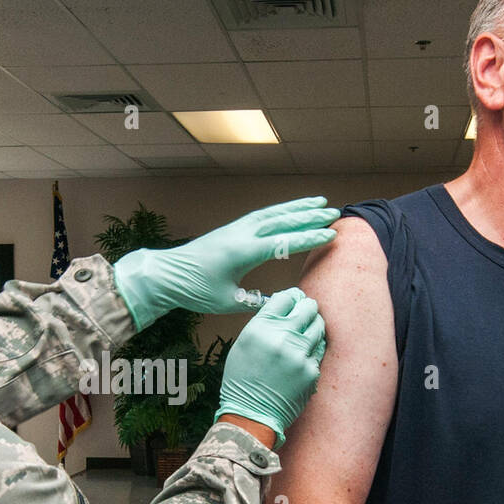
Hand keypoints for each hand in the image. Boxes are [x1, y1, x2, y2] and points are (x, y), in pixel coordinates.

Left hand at [112, 196, 338, 329]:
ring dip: (299, 207)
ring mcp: (238, 228)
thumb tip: (282, 302)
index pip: (283, 241)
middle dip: (311, 216)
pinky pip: (263, 214)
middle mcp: (242, 234)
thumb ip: (255, 301)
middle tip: (335, 213)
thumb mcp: (228, 301)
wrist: (168, 274)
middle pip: (283, 221)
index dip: (309, 238)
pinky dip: (282, 209)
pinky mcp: (234, 228)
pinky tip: (294, 208)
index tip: (330, 235)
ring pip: (274, 213)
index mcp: (243, 252)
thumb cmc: (196, 290)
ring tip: (321, 201)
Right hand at [215, 288, 324, 447]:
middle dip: (307, 308)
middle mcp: (281, 338)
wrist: (251, 414)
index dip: (292, 297)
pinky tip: (303, 356)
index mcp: (260, 328)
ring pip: (318, 326)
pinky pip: (319, 350)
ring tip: (306, 332)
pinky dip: (313, 350)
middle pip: (308, 307)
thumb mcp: (244, 345)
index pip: (286, 298)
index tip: (294, 300)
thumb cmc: (243, 380)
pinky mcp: (311, 370)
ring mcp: (299, 354)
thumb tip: (284, 308)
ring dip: (313, 326)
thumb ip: (264, 324)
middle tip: (306, 312)